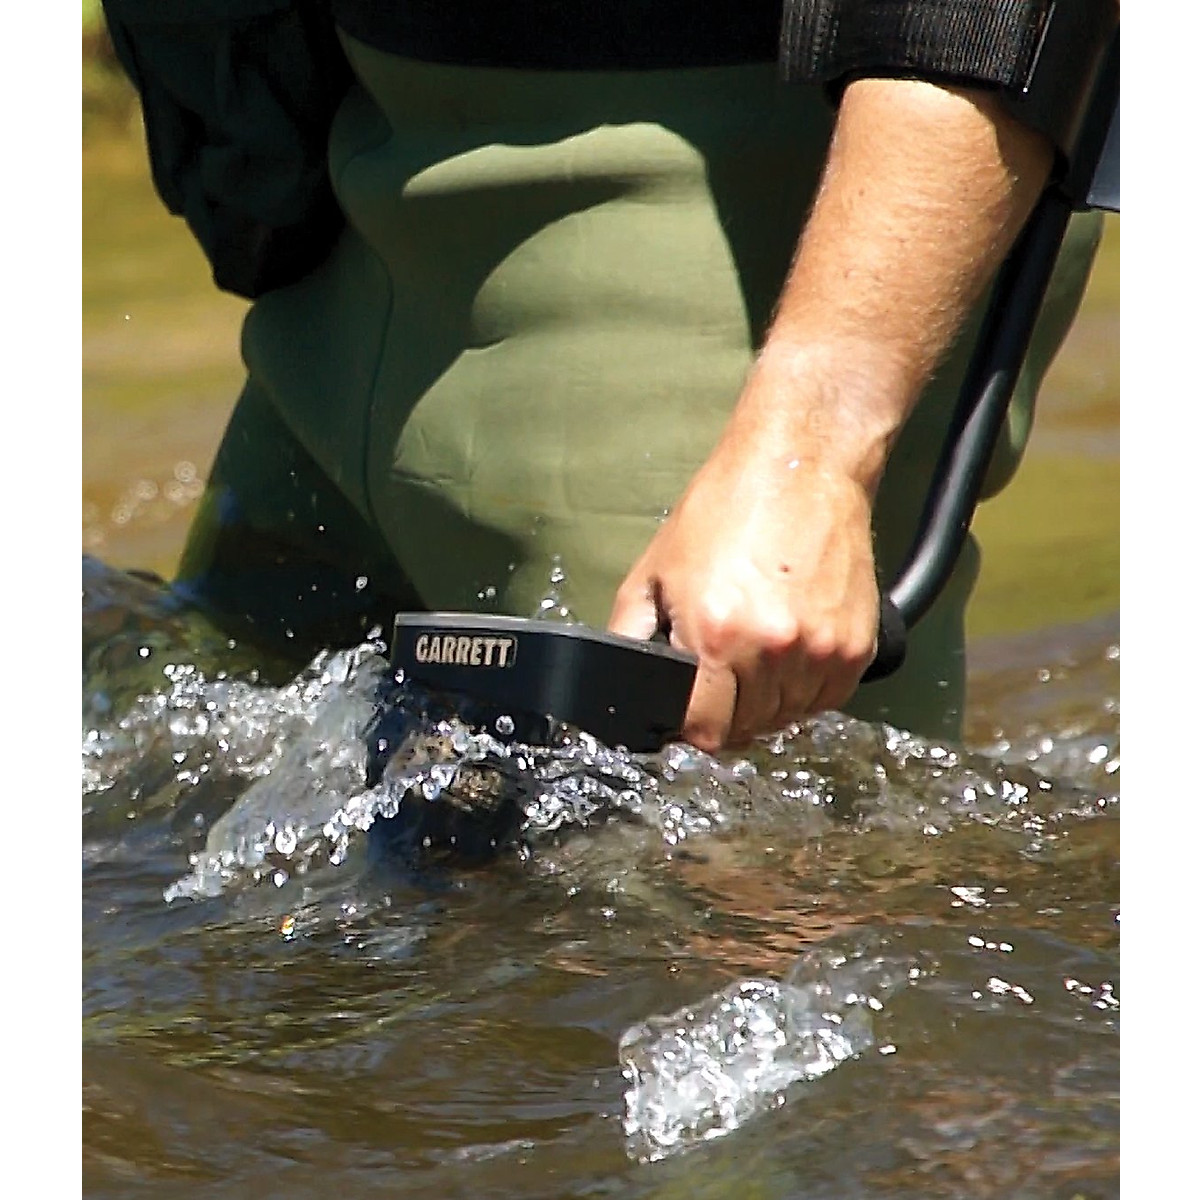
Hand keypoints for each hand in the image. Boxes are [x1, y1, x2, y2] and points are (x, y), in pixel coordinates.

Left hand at [608, 349, 881, 751]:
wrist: (802, 466)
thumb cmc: (725, 510)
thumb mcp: (654, 570)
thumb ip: (632, 633)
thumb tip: (624, 684)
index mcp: (718, 636)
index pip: (705, 732)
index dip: (689, 730)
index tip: (687, 714)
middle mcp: (774, 651)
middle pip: (747, 729)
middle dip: (725, 714)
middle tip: (718, 678)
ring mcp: (822, 651)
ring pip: (787, 718)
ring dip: (766, 704)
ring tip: (753, 658)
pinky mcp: (858, 646)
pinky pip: (826, 700)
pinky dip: (804, 691)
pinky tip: (787, 655)